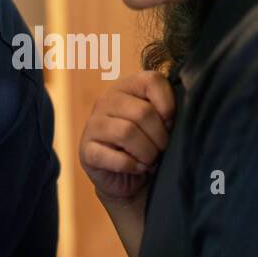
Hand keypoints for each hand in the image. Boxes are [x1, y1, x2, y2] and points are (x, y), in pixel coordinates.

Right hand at [79, 71, 175, 204]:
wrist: (125, 176)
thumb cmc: (147, 144)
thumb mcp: (161, 122)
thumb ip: (168, 111)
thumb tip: (171, 119)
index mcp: (126, 87)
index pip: (151, 81)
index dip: (168, 104)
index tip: (170, 123)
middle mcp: (105, 101)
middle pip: (142, 112)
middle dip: (160, 136)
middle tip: (162, 149)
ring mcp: (92, 125)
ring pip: (127, 133)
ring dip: (147, 152)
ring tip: (150, 159)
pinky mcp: (86, 151)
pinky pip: (115, 158)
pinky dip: (133, 166)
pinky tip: (137, 168)